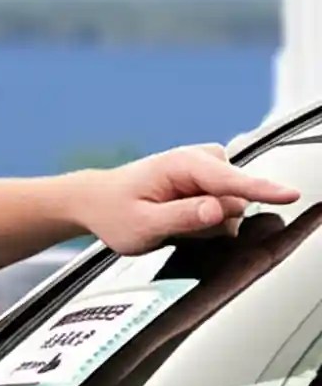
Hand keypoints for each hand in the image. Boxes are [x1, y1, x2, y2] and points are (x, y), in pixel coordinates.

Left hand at [75, 143, 299, 255]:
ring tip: (170, 221)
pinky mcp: (207, 184)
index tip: (289, 194)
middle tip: (171, 224)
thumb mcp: (142, 224)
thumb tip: (218, 211)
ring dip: (206, 224)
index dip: (262, 190)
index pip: (231, 181)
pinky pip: (223, 211)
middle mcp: (198, 161)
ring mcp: (205, 172)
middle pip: (234, 200)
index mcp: (182, 164)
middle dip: (213, 221)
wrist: (96, 201)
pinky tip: (179, 219)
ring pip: (230, 208)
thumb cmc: (114, 212)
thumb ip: (182, 218)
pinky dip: (205, 222)